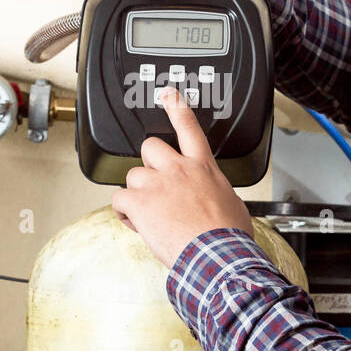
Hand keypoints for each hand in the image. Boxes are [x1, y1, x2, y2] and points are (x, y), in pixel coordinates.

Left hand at [111, 87, 253, 268]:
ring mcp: (157, 184)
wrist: (218, 256)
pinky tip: (136, 222)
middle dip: (149, 163)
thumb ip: (215, 191)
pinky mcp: (140, 202)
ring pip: (133, 175)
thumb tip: (215, 198)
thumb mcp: (231, 202)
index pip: (188, 127)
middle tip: (155, 184)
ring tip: (150, 214)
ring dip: (137, 193)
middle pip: (150, 147)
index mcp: (202, 167)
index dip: (176, 107)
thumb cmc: (228, 236)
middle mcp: (178, 170)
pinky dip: (124, 212)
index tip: (168, 94)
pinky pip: (119, 199)